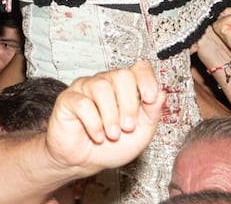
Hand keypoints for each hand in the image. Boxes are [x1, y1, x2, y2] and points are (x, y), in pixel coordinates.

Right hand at [44, 61, 162, 175]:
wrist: (85, 162)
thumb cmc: (111, 146)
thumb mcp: (140, 135)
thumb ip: (152, 114)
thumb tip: (162, 94)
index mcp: (125, 88)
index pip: (139, 69)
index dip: (147, 80)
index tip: (150, 99)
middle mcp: (105, 83)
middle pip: (122, 76)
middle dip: (129, 104)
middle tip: (128, 127)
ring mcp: (85, 88)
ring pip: (101, 87)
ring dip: (111, 116)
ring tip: (112, 135)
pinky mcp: (68, 99)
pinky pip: (83, 103)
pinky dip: (94, 124)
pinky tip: (97, 136)